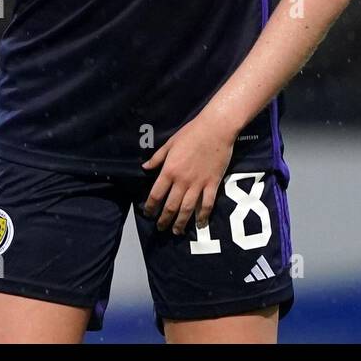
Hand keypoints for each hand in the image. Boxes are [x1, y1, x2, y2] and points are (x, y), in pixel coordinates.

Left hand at [140, 113, 236, 234]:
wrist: (215, 129)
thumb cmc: (191, 133)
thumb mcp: (169, 143)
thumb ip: (157, 158)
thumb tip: (144, 167)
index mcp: (169, 170)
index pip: (156, 194)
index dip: (150, 207)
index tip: (148, 214)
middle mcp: (182, 181)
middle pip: (171, 206)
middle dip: (164, 219)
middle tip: (161, 228)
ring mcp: (198, 184)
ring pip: (187, 209)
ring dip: (181, 222)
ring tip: (176, 231)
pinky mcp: (213, 184)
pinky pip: (207, 204)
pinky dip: (203, 216)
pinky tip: (199, 224)